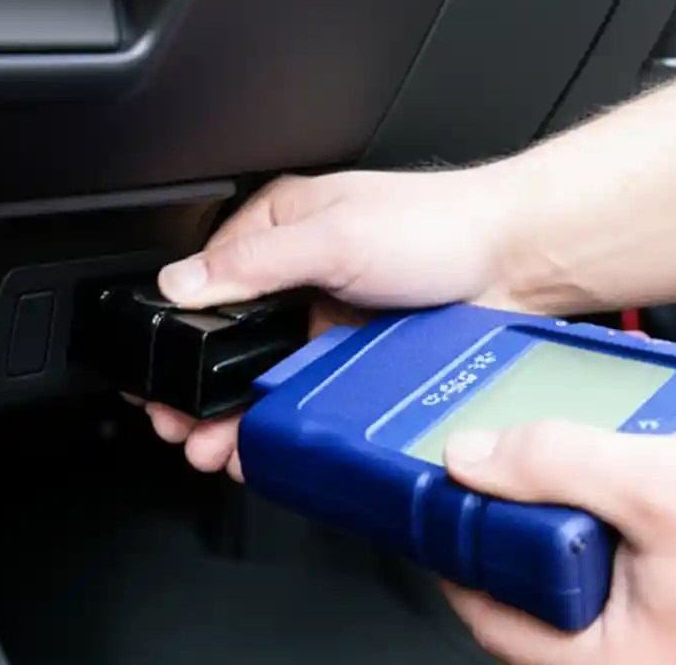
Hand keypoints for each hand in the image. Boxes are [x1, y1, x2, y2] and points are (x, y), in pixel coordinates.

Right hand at [142, 169, 524, 478]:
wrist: (515, 263)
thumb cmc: (438, 226)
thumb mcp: (334, 237)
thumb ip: (254, 263)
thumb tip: (180, 284)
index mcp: (278, 226)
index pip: (205, 285)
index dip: (178, 337)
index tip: (160, 379)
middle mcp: (296, 271)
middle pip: (227, 340)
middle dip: (198, 390)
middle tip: (180, 427)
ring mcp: (324, 317)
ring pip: (262, 374)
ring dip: (233, 414)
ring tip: (212, 448)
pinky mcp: (352, 355)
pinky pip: (302, 394)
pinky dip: (279, 421)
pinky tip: (262, 444)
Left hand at [439, 422, 675, 664]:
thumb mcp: (656, 481)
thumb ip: (553, 464)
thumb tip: (471, 460)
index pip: (489, 617)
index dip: (457, 552)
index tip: (440, 509)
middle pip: (534, 601)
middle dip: (525, 532)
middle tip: (520, 479)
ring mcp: (667, 657)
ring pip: (584, 590)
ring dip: (577, 527)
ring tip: (593, 480)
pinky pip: (629, 587)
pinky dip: (620, 537)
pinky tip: (635, 493)